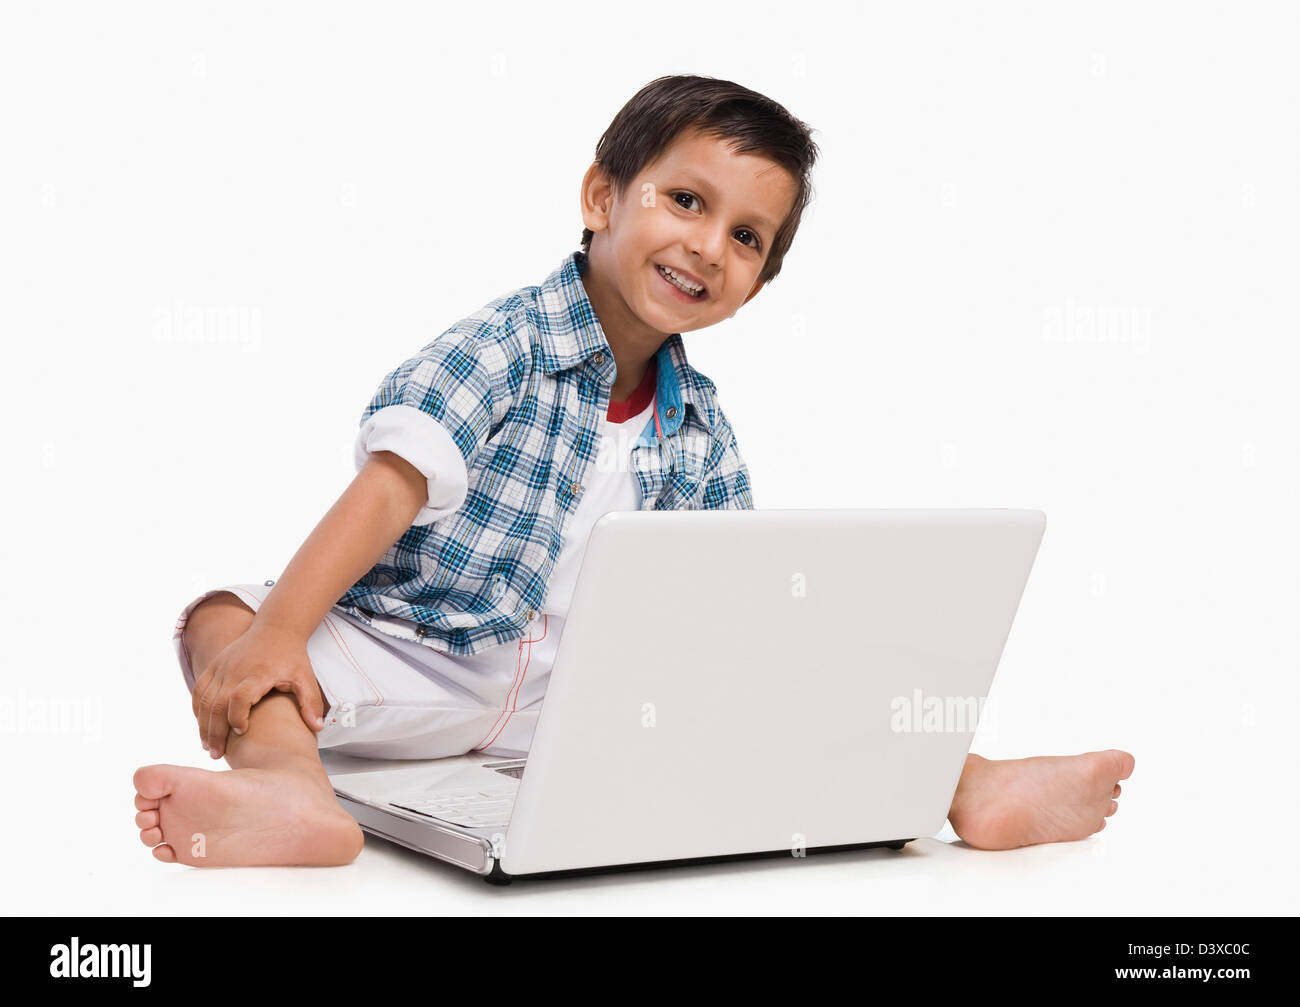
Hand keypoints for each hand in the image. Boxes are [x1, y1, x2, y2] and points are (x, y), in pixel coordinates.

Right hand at [191, 621, 325, 758]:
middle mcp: (235, 670)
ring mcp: (222, 667)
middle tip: (217, 754)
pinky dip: (198, 709)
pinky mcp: (214, 666)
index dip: (237, 717)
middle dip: (215, 731)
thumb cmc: (291, 657)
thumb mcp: (305, 678)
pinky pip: (199, 690)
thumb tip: (318, 728)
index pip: (240, 697)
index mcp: (258, 673)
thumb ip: (310, 702)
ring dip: (203, 725)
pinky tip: (203, 726)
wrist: (276, 629)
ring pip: (204, 699)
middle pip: (217, 703)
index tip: (242, 732)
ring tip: (209, 746)